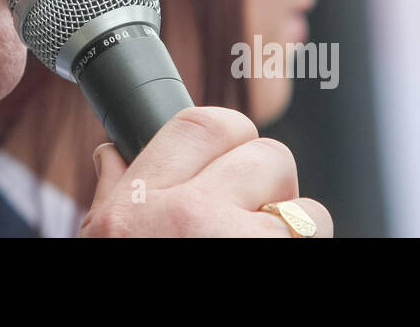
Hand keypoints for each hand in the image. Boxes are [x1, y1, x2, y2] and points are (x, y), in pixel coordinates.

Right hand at [77, 106, 332, 236]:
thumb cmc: (121, 297)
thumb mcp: (102, 244)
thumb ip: (114, 195)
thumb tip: (112, 156)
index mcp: (135, 209)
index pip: (197, 123)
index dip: (226, 138)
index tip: (230, 161)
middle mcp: (186, 217)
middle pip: (263, 152)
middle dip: (266, 185)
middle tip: (249, 221)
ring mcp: (235, 241)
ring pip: (305, 204)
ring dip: (292, 227)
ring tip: (261, 248)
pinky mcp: (278, 257)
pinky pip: (317, 232)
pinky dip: (307, 247)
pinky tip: (276, 261)